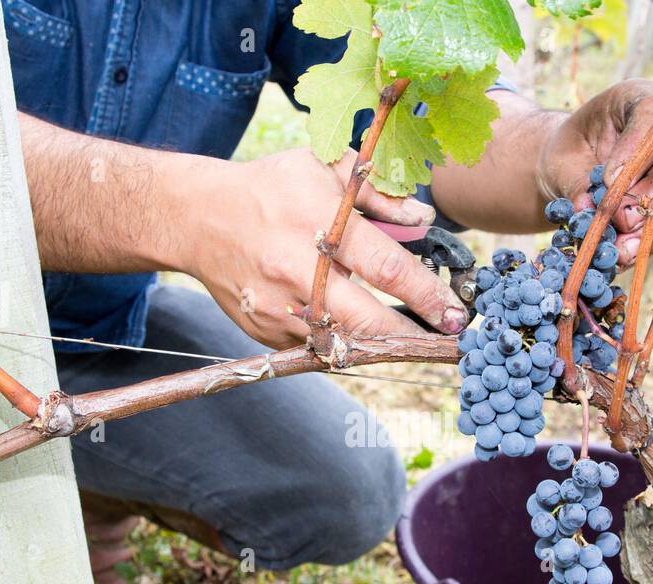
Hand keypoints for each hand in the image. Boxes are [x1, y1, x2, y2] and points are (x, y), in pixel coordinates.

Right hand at [182, 148, 469, 349]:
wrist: (198, 218)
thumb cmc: (271, 188)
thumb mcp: (323, 168)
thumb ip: (378, 194)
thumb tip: (423, 218)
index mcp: (316, 221)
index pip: (386, 268)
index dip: (427, 295)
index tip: (454, 312)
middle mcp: (296, 268)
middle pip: (367, 319)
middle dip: (412, 335)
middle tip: (444, 340)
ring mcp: (278, 306)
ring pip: (343, 341)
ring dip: (380, 345)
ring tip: (410, 338)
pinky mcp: (266, 330)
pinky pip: (315, 345)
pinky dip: (341, 342)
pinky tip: (358, 333)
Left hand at [538, 80, 652, 268]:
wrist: (574, 170)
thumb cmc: (570, 154)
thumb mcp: (563, 159)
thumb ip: (578, 180)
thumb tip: (587, 209)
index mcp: (644, 100)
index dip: (635, 152)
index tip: (608, 181)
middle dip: (652, 196)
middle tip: (621, 221)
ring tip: (623, 250)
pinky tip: (627, 257)